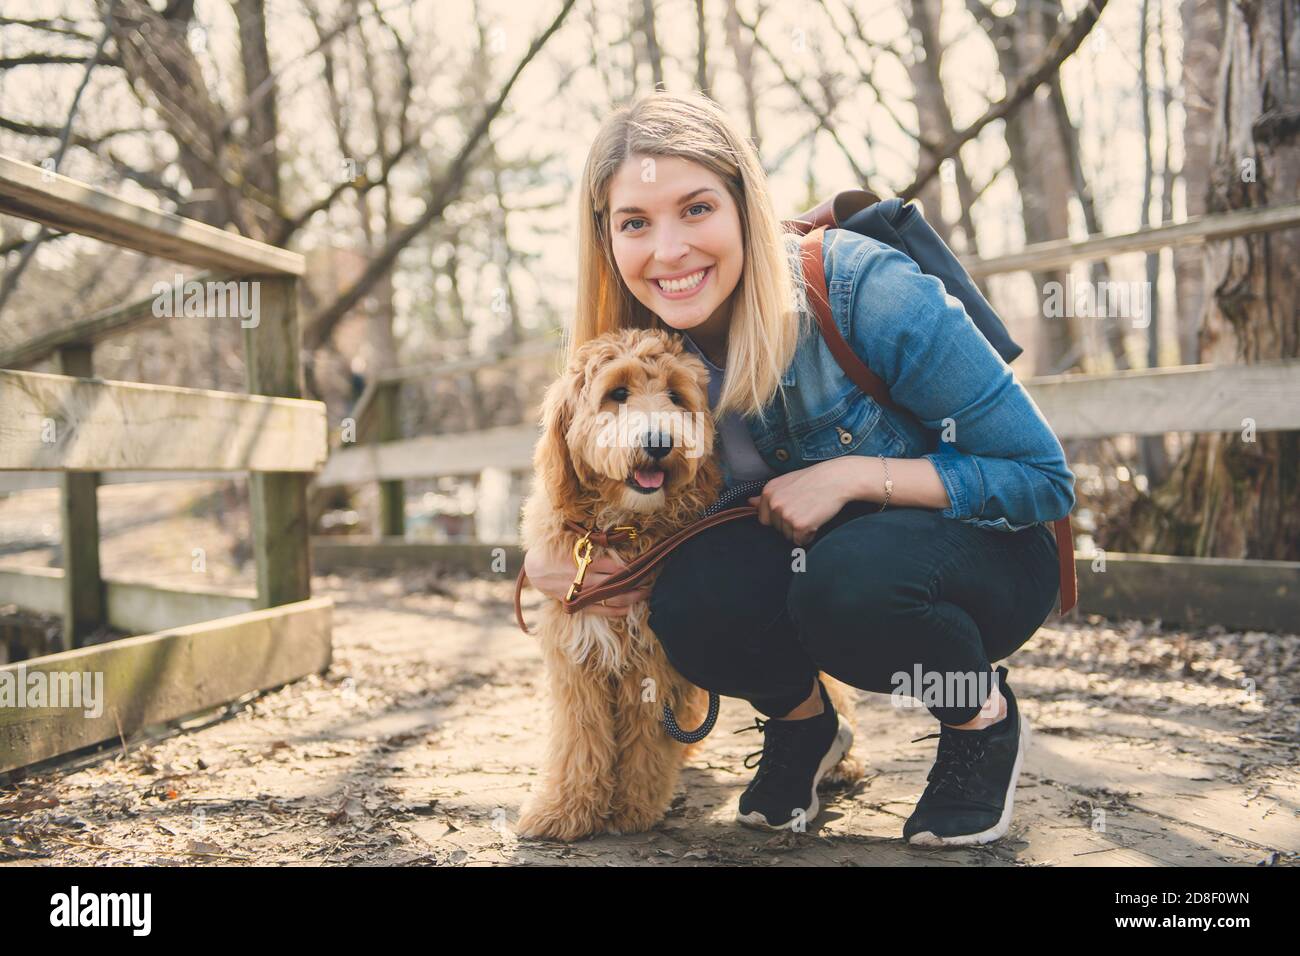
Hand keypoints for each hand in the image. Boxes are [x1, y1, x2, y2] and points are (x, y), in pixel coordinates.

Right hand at [522, 542, 649, 616]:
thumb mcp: (572, 541)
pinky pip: (601, 611)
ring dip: (632, 597)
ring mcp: (582, 595)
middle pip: (618, 583)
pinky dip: (617, 611)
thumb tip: (615, 535)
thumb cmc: (556, 550)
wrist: (535, 570)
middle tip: (653, 578)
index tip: (647, 563)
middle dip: (637, 582)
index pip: (615, 566)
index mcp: (584, 561)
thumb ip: (593, 540)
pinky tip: (630, 608)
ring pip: (613, 599)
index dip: (633, 566)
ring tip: (647, 592)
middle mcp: (585, 580)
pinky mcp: (578, 605)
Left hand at [748, 457, 861, 546]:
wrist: (837, 478)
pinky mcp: (799, 525)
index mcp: (768, 492)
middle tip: (805, 508)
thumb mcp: (786, 482)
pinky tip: (816, 519)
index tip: (792, 508)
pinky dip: (809, 535)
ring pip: (788, 536)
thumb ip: (768, 495)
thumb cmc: (814, 480)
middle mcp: (773, 503)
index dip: (779, 518)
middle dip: (790, 524)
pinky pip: (800, 541)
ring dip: (800, 530)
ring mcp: (785, 515)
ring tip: (811, 511)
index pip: (764, 520)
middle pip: (777, 529)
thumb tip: (749, 503)